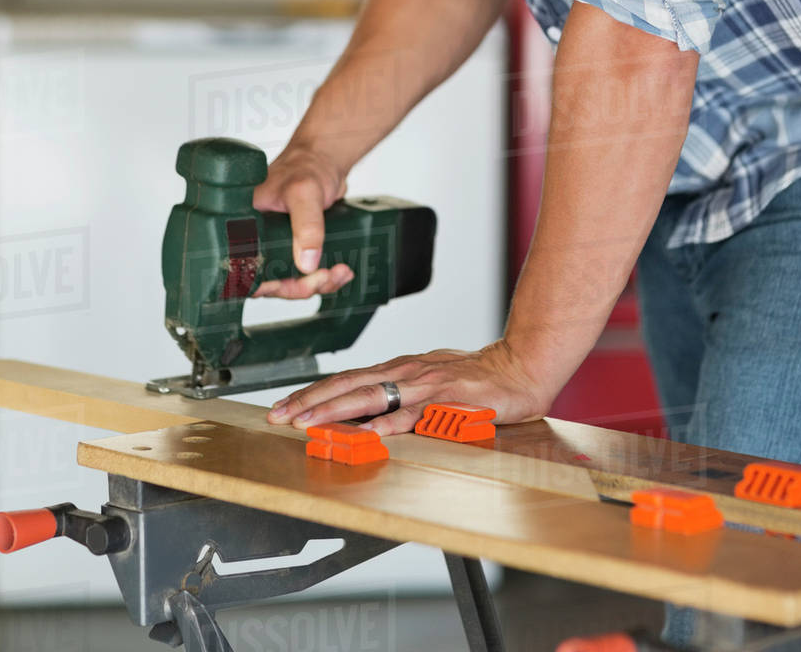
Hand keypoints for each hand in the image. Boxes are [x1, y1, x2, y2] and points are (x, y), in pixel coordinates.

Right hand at [252, 142, 351, 298]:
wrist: (326, 160)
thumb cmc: (305, 166)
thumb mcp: (303, 193)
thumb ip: (306, 225)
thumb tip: (307, 262)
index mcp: (244, 226)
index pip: (246, 270)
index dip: (268, 285)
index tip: (291, 284)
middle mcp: (257, 239)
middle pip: (272, 281)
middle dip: (301, 286)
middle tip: (323, 277)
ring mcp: (278, 244)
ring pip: (292, 280)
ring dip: (318, 283)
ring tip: (339, 273)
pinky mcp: (298, 246)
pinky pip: (307, 272)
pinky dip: (325, 276)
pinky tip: (342, 270)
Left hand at [266, 340, 547, 435]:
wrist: (521, 367)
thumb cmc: (476, 380)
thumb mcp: (430, 385)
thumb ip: (401, 397)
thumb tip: (365, 414)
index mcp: (400, 369)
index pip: (347, 380)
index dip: (313, 393)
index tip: (284, 408)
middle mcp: (407, 372)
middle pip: (349, 385)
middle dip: (311, 402)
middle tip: (279, 417)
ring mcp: (426, 384)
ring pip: (372, 395)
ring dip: (337, 410)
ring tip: (308, 424)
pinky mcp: (449, 398)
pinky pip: (415, 413)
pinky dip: (390, 423)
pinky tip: (369, 432)